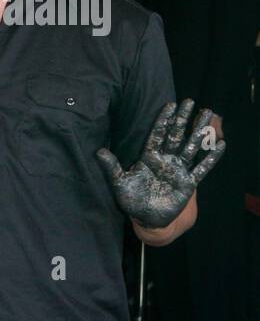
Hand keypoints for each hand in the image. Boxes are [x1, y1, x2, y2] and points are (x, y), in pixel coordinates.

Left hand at [97, 99, 223, 228]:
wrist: (146, 219)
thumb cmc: (132, 199)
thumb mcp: (120, 182)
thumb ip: (112, 167)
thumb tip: (99, 151)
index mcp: (149, 157)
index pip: (157, 134)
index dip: (163, 120)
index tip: (170, 104)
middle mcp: (165, 160)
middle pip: (176, 135)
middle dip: (182, 119)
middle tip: (189, 101)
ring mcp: (178, 170)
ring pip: (191, 146)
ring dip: (199, 131)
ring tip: (207, 114)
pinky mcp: (188, 182)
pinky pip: (202, 168)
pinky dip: (211, 158)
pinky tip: (220, 144)